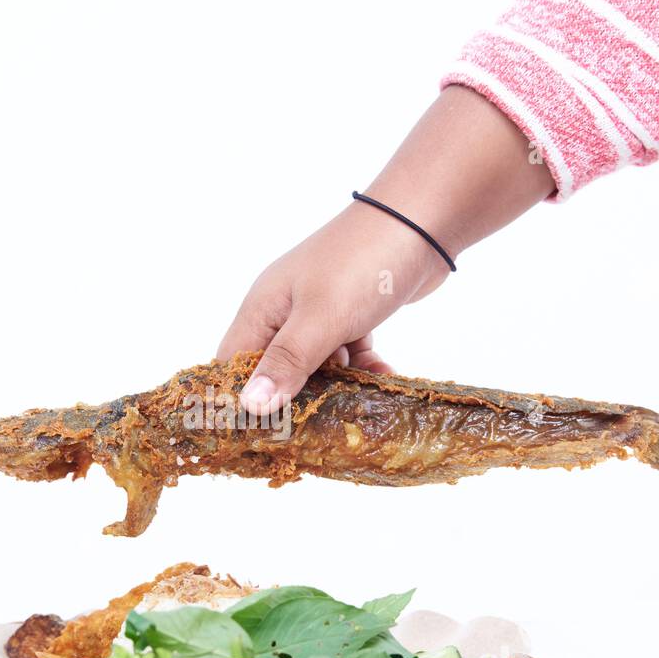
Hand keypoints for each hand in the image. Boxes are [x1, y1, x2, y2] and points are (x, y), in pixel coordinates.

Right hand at [218, 86, 555, 414]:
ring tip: (352, 414)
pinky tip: (382, 381)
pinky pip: (349, 352)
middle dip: (292, 401)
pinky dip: (363, 369)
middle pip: (275, 369)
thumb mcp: (321, 318)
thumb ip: (287, 362)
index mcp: (263, 307)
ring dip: (334, 388)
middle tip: (310, 435)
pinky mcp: (352, 312)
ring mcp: (320, 310)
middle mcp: (284, 309)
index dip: (239, 400)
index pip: (233, 363)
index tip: (255, 438)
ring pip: (315, 365)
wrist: (425, 219)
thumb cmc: (362, 263)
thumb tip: (249, 407)